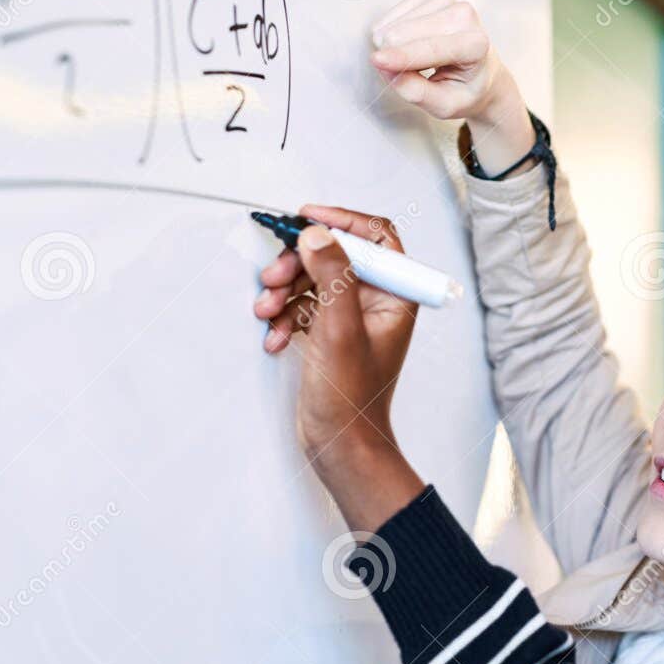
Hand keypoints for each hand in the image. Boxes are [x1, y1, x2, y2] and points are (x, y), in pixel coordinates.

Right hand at [253, 206, 424, 530]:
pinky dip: (286, 317)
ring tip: (268, 311)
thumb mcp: (339, 327)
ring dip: (285, 291)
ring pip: (314, 281)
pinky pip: (304, 307)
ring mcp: (354, 318)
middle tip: (273, 276)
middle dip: (299, 264)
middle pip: (335, 256)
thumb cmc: (352, 398)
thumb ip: (332, 274)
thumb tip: (318, 233)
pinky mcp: (332, 334)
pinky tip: (276, 336)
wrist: (341, 445)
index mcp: (396, 295)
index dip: (340, 221)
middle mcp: (379, 302)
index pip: (375, 236)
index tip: (305, 218)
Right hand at [370, 0, 534, 175]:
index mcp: (476, 44)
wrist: (480, 73)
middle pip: (407, 32)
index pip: (432, 48)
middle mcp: (464, 15)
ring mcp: (446, 0)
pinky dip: (391, 33)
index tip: (375, 61)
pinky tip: (405, 45)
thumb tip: (386, 69)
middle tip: (407, 76)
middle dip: (393, 56)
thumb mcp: (444, 106)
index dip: (401, 56)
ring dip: (392, 47)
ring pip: (397, 22)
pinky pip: (393, 14)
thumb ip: (416, 92)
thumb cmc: (463, 91)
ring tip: (413, 63)